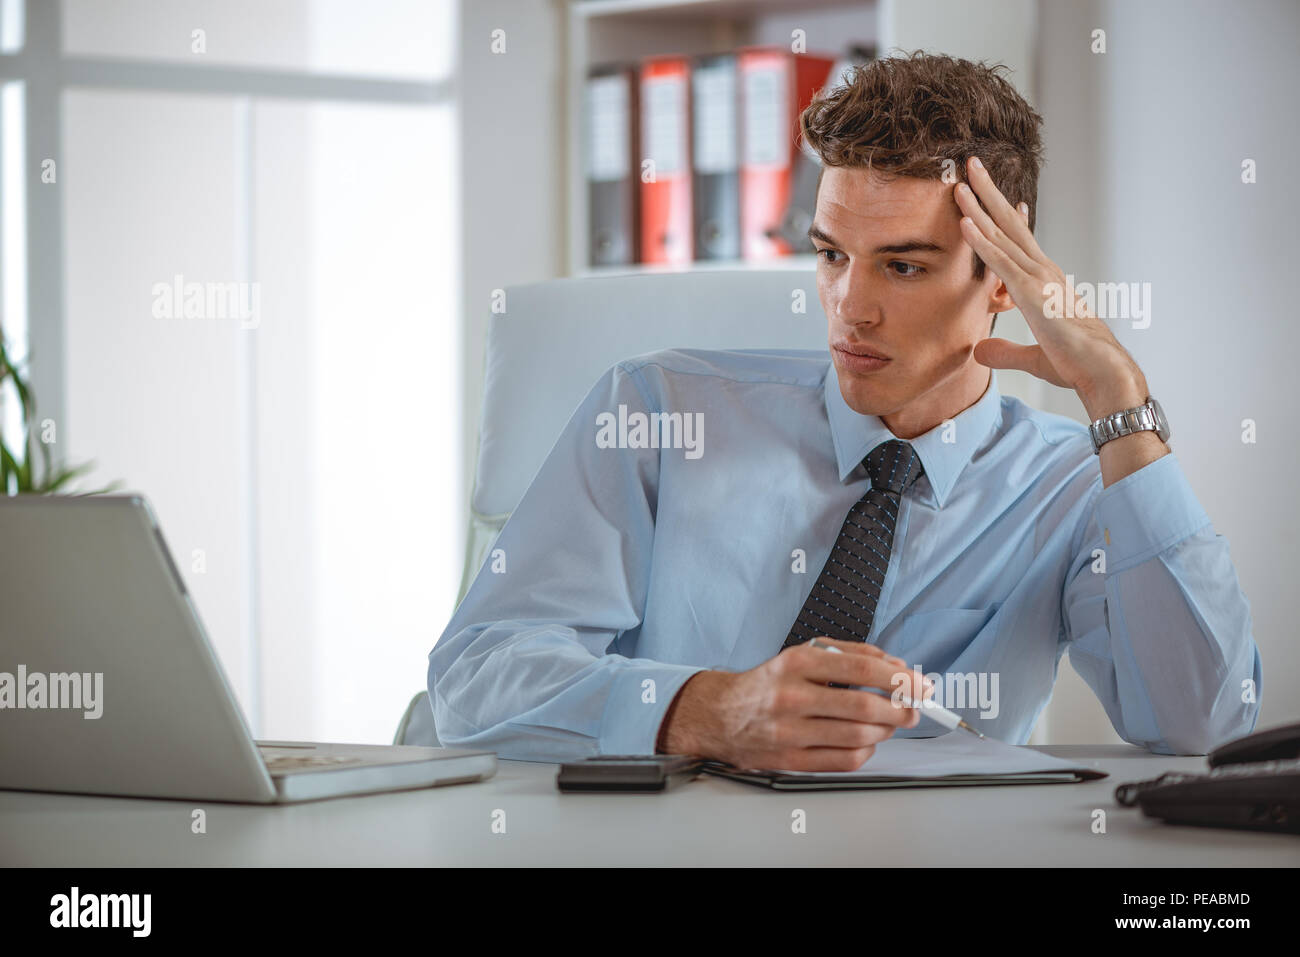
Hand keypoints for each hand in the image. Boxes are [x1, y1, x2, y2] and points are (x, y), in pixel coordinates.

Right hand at [657, 638, 933, 771]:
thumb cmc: (770, 683)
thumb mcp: (804, 655)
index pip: (862, 669)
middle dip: (900, 709)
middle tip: (913, 708)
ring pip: (859, 736)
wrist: (722, 715)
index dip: (900, 679)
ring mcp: (790, 732)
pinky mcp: (791, 760)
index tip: (922, 684)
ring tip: (888, 722)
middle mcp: (792, 696)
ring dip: (885, 730)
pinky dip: (866, 752)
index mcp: (797, 663)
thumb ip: (852, 655)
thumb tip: (898, 669)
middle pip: (864, 707)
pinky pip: (845, 760)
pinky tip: (865, 741)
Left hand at [955, 155, 1147, 420]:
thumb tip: (979, 351)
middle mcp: (1042, 271)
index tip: (989, 193)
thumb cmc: (1077, 364)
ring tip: (958, 182)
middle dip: (988, 193)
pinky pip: (1001, 263)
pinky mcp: (1033, 294)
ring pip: (1002, 236)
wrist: (1103, 372)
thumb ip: (1005, 351)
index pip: (1018, 241)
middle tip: (970, 163)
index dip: (1002, 216)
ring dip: (978, 207)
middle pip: (1009, 224)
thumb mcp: (1032, 357)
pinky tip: (965, 222)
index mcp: (1044, 281)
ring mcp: (1038, 279)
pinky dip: (982, 241)